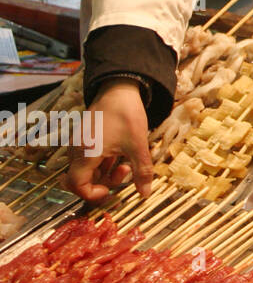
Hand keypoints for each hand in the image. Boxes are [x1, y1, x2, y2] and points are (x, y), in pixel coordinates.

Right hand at [67, 79, 153, 201]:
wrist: (119, 88)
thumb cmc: (126, 115)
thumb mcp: (138, 145)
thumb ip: (141, 171)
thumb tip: (145, 194)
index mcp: (85, 153)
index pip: (76, 185)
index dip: (92, 194)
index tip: (112, 191)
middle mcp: (76, 150)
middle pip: (80, 179)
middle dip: (102, 183)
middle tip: (124, 173)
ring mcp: (79, 144)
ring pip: (85, 170)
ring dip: (104, 173)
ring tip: (126, 163)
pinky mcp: (84, 138)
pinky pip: (88, 159)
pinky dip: (102, 163)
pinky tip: (120, 155)